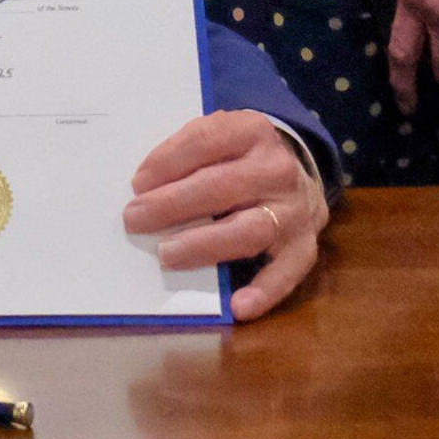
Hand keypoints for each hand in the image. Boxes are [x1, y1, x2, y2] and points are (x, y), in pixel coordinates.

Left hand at [123, 109, 329, 320]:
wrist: (301, 179)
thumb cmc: (241, 161)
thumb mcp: (220, 139)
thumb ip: (188, 154)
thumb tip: (144, 189)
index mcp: (252, 131)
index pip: (206, 140)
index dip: (168, 161)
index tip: (137, 183)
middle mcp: (277, 169)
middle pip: (222, 187)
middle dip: (173, 204)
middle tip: (135, 219)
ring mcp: (293, 210)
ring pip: (250, 229)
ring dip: (204, 244)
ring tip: (167, 254)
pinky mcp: (303, 246)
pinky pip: (287, 272)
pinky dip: (264, 291)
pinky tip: (238, 307)